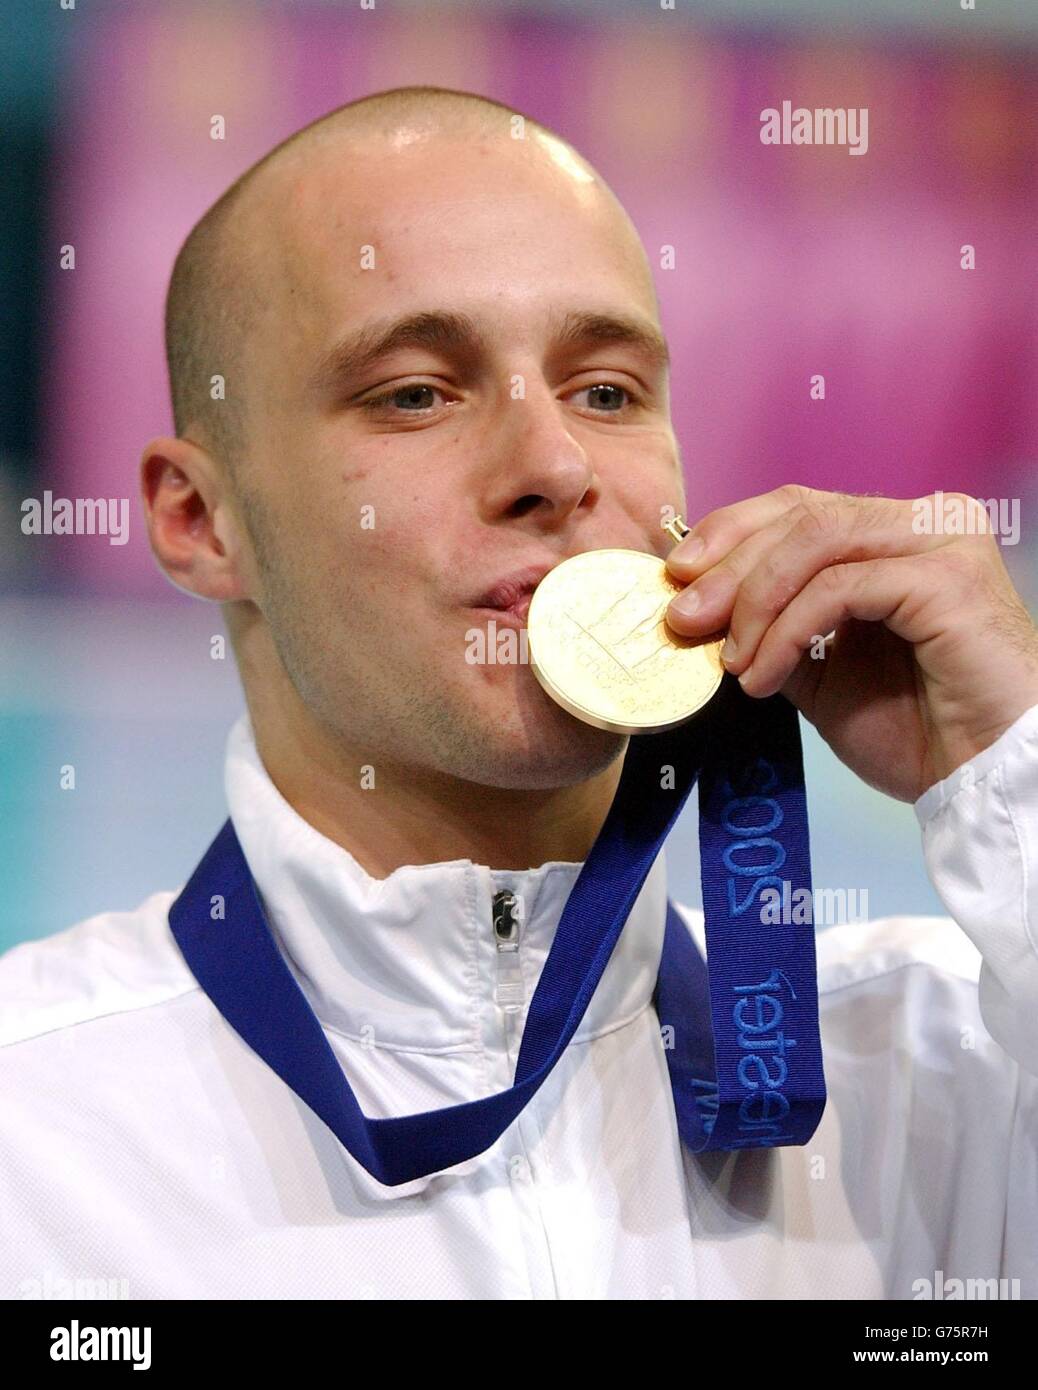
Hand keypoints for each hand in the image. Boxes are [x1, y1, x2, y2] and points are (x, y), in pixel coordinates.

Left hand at [663, 486, 1037, 800]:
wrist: (983, 781)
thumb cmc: (919, 731)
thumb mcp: (820, 672)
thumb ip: (772, 628)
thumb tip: (697, 610)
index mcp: (895, 534)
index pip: (798, 506)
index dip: (728, 533)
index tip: (675, 576)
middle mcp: (924, 522)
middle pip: (800, 513)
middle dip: (728, 567)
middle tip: (682, 618)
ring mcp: (940, 543)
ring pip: (815, 541)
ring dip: (754, 602)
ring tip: (729, 661)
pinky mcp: (948, 578)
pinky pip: (840, 588)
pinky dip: (788, 630)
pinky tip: (764, 676)